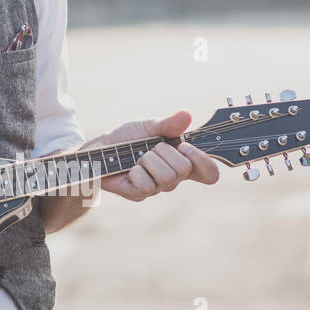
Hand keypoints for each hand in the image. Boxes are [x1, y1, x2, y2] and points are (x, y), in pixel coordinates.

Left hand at [96, 110, 219, 201]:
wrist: (99, 147)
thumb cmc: (127, 138)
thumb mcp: (149, 126)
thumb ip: (168, 124)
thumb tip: (186, 116)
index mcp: (181, 161)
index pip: (209, 172)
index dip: (203, 160)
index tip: (185, 146)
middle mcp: (173, 178)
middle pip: (184, 169)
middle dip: (164, 151)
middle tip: (150, 147)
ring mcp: (156, 188)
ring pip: (166, 177)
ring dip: (148, 159)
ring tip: (138, 156)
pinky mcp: (138, 194)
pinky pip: (146, 185)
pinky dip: (136, 171)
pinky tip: (129, 168)